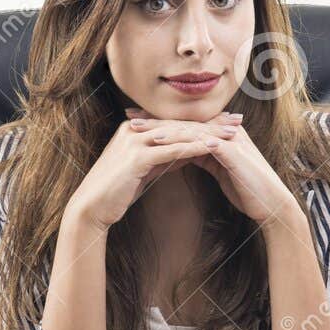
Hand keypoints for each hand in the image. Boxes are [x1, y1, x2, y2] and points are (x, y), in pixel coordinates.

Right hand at [66, 111, 237, 229]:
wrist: (92, 207)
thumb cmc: (117, 191)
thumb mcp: (146, 170)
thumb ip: (165, 157)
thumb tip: (188, 153)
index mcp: (136, 128)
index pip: (176, 122)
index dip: (203, 122)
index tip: (227, 122)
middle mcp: (134, 129)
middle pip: (180, 124)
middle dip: (211, 123)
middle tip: (238, 121)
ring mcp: (134, 141)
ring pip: (178, 134)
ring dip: (207, 133)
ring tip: (231, 134)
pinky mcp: (136, 157)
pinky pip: (170, 150)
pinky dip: (193, 149)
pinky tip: (212, 149)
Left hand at [125, 106, 301, 228]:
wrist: (273, 204)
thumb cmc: (248, 190)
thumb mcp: (221, 170)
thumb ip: (205, 158)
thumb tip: (184, 153)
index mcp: (221, 134)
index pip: (186, 124)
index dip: (161, 123)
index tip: (136, 123)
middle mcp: (225, 131)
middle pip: (184, 122)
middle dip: (156, 120)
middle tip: (129, 119)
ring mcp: (229, 139)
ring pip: (190, 130)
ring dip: (163, 129)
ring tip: (139, 130)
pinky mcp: (232, 152)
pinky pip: (201, 143)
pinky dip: (179, 142)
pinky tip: (160, 143)